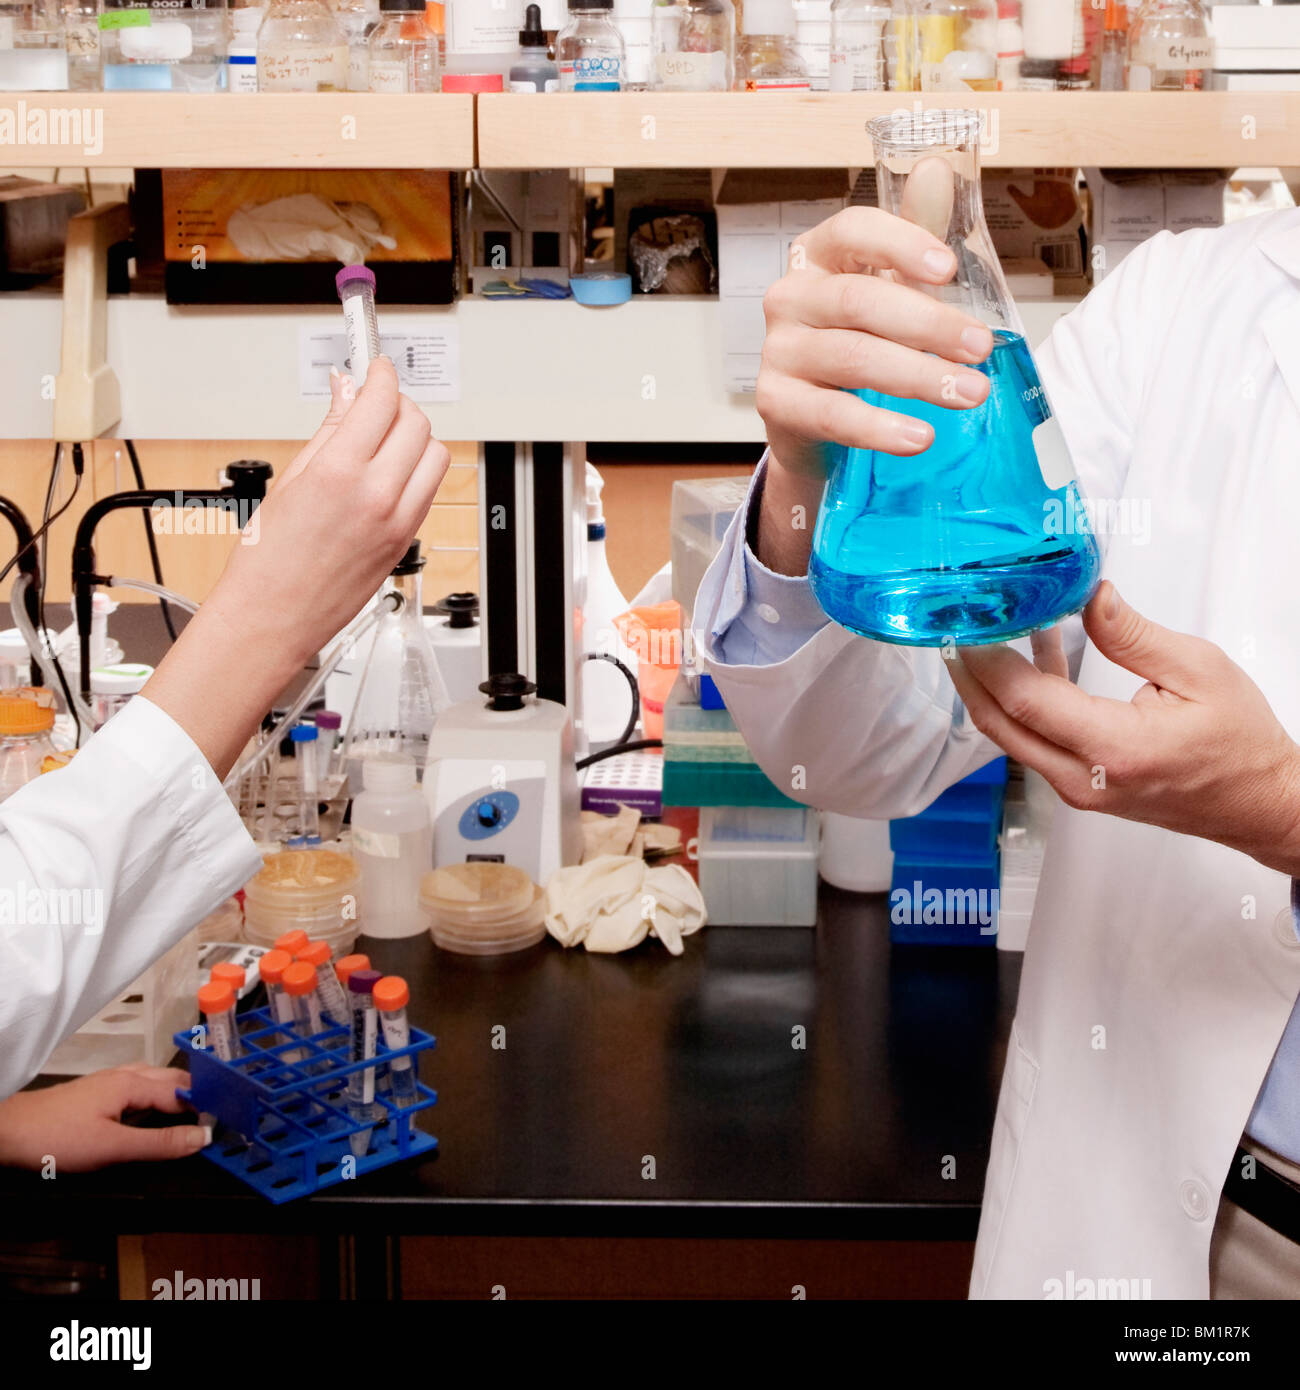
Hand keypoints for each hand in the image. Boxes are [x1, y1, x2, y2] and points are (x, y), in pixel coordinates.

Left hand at [0, 1066, 208, 1172]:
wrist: (10, 1131)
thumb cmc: (58, 1137)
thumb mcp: (113, 1146)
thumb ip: (159, 1142)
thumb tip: (202, 1137)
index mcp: (133, 1084)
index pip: (182, 1093)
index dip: (205, 1107)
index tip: (226, 1122)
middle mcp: (125, 1075)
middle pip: (171, 1078)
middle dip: (196, 1092)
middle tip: (216, 1114)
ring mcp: (109, 1082)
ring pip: (154, 1079)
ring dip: (177, 1091)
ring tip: (193, 1110)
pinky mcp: (97, 1092)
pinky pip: (139, 1085)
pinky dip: (157, 1094)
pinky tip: (153, 1108)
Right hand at [202, 356, 448, 673]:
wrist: (273, 616)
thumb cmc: (268, 560)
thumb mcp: (291, 479)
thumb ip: (329, 430)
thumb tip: (346, 391)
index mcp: (340, 473)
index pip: (381, 400)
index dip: (380, 374)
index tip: (375, 368)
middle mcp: (377, 496)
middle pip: (417, 423)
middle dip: (398, 404)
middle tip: (375, 404)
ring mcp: (399, 521)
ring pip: (436, 455)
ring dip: (416, 437)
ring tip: (383, 440)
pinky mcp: (407, 541)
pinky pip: (429, 490)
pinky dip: (417, 471)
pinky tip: (387, 474)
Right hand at [752, 206, 994, 573]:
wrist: (811, 417)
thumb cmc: (856, 339)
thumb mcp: (887, 285)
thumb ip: (913, 234)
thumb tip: (938, 169)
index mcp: (818, 256)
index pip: (851, 230)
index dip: (899, 243)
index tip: (948, 267)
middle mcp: (790, 297)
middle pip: (859, 301)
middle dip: (928, 324)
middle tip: (980, 347)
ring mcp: (778, 352)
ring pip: (851, 358)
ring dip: (917, 378)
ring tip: (968, 393)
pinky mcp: (776, 403)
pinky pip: (832, 414)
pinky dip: (880, 427)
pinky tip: (919, 436)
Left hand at [947, 582, 1299, 876]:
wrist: (1257, 803)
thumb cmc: (1239, 742)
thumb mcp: (1198, 670)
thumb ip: (1133, 634)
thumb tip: (1089, 594)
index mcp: (1115, 749)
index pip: (1027, 702)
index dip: (988, 661)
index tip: (967, 622)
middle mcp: (1084, 778)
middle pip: (1000, 723)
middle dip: (969, 672)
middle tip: (953, 622)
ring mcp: (1076, 788)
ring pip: (1010, 734)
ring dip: (992, 683)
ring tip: (986, 627)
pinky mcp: (1077, 785)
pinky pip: (1032, 740)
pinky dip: (1022, 699)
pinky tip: (1033, 651)